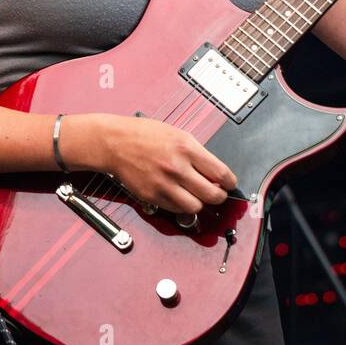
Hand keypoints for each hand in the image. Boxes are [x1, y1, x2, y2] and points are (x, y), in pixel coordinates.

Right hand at [88, 114, 237, 214]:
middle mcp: (177, 168)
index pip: (221, 173)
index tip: (230, 184)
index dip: (230, 182)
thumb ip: (198, 153)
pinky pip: (176, 210)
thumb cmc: (145, 134)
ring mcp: (164, 184)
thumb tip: (215, 172)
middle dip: (219, 196)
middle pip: (212, 195)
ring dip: (200, 203)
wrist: (115, 142)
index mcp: (187, 148)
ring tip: (197, 195)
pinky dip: (181, 206)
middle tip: (217, 193)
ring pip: (195, 207)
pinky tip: (179, 196)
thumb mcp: (178, 134)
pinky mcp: (152, 196)